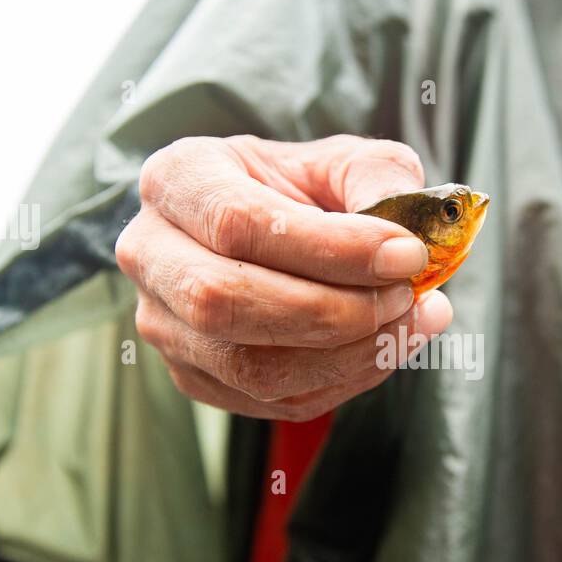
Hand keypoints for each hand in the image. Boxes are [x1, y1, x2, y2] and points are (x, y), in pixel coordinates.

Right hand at [115, 135, 452, 420]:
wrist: (270, 231)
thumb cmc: (300, 190)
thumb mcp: (342, 161)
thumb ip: (377, 178)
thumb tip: (410, 224)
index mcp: (178, 179)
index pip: (239, 222)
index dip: (330, 248)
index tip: (406, 255)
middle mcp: (151, 253)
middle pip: (226, 302)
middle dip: (334, 310)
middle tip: (405, 295)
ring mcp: (164, 323)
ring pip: (247, 366)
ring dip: (346, 355)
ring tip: (409, 323)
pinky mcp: (192, 376)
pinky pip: (270, 400)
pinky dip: (341, 381)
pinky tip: (382, 349)